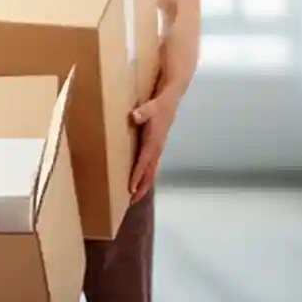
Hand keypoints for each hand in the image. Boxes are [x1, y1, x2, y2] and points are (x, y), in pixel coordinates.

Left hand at [128, 88, 180, 203]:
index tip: (131, 189)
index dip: (137, 175)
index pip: (144, 162)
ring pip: (151, 172)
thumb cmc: (159, 103)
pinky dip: (146, 176)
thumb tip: (134, 116)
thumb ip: (143, 111)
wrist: (171, 100)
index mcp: (154, 141)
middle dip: (141, 188)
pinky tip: (140, 182)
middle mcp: (157, 148)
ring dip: (143, 185)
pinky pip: (151, 166)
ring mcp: (158, 149)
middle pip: (149, 173)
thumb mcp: (151, 105)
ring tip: (134, 198)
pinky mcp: (156, 147)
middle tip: (131, 201)